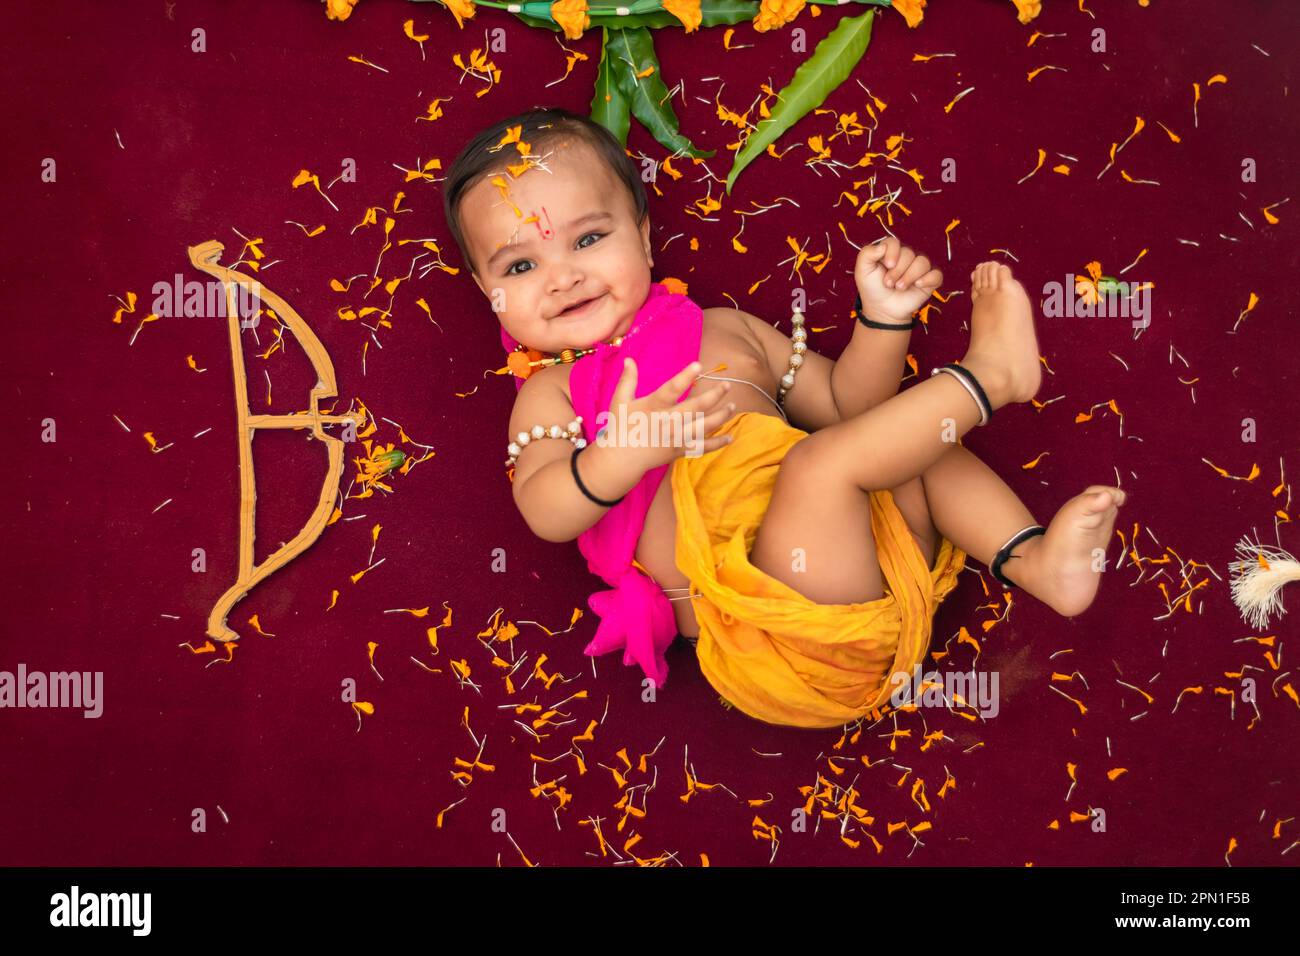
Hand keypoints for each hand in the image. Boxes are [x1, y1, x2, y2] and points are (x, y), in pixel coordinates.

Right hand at [597, 359, 736, 470]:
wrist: (621, 460)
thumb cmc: (621, 427)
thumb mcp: (620, 401)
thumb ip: (627, 380)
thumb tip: (629, 359)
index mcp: (653, 406)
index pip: (671, 389)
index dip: (685, 377)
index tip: (699, 365)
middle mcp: (667, 421)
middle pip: (696, 407)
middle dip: (714, 395)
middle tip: (727, 385)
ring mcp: (675, 437)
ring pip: (704, 426)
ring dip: (721, 416)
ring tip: (733, 406)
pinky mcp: (679, 450)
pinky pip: (702, 447)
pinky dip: (717, 443)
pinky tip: (730, 436)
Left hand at [854, 236, 942, 325]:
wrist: (882, 309)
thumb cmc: (872, 289)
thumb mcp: (862, 271)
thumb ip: (866, 254)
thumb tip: (883, 246)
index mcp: (890, 252)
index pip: (894, 242)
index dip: (892, 252)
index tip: (887, 266)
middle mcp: (906, 258)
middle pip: (908, 253)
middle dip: (897, 271)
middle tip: (888, 284)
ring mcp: (918, 269)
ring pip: (923, 262)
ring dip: (910, 276)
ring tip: (899, 288)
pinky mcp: (929, 281)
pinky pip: (936, 275)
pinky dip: (929, 279)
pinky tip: (918, 285)